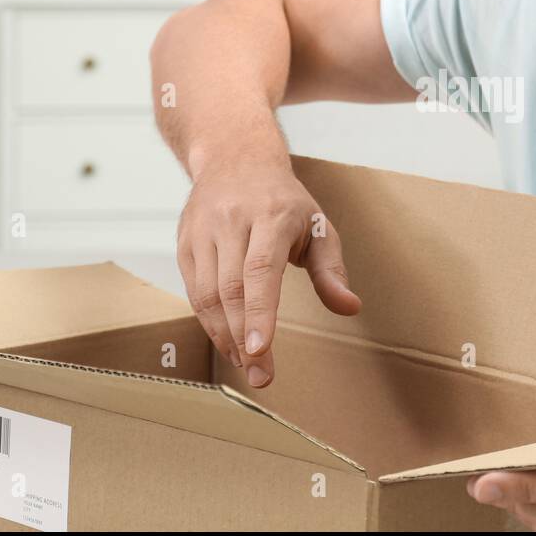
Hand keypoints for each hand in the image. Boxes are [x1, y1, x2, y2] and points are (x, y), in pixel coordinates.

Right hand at [176, 157, 360, 386]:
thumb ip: (331, 270)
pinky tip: (229, 342)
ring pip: (206, 294)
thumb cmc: (284, 200)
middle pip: (231, 289)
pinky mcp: (185, 243)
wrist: (235, 158)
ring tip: (247, 365)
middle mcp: (232, 221)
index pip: (261, 270)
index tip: (261, 351)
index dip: (260, 313)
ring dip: (225, 337)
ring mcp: (203, 231)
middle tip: (260, 377)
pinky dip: (210, 322)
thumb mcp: (318, 226)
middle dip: (244, 339)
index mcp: (271, 216)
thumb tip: (350, 307)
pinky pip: (193, 291)